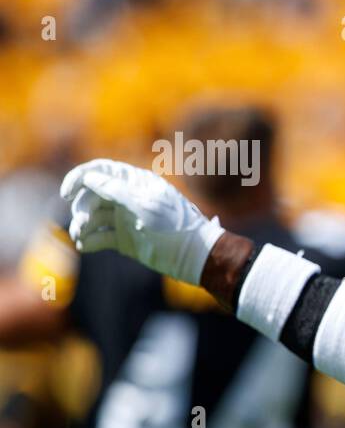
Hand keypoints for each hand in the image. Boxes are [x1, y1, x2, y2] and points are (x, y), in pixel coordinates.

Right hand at [59, 159, 224, 285]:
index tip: (66, 193)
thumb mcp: (145, 206)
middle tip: (83, 223)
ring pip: (93, 218)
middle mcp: (128, 199)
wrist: (194, 256)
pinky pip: (101, 237)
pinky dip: (90, 240)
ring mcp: (126, 219)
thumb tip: (89, 177)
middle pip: (92, 196)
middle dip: (82, 208)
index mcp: (135, 183)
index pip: (100, 171)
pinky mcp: (126, 240)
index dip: (79, 178)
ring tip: (81, 237)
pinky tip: (86, 246)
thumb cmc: (175, 226)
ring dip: (82, 225)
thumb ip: (116, 190)